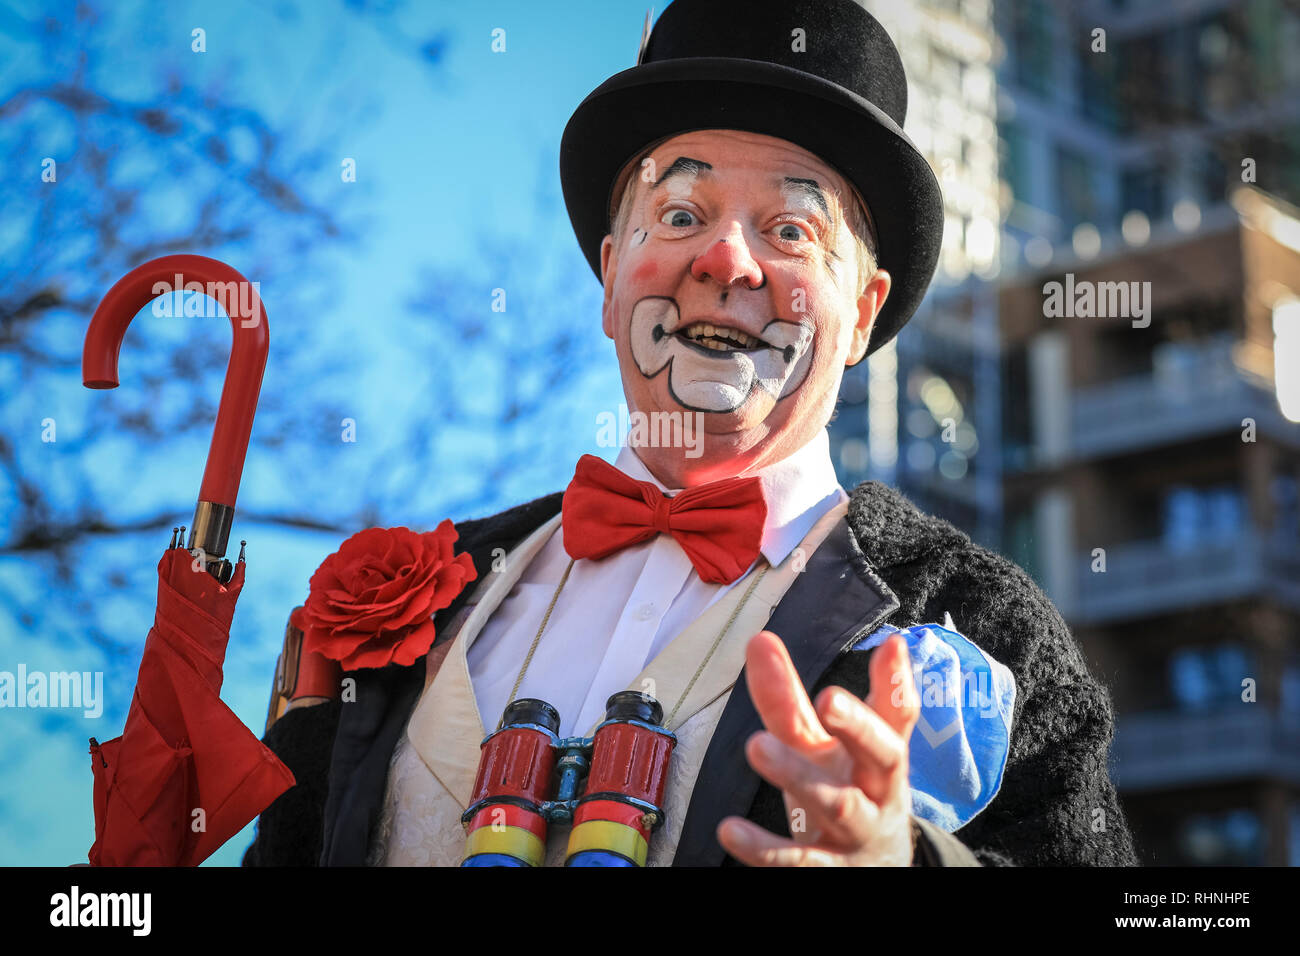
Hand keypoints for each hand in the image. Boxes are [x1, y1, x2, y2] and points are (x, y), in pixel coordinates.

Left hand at [716, 629, 919, 865]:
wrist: (872, 870)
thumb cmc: (844, 793)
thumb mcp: (819, 748)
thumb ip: (788, 698)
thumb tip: (759, 637)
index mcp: (880, 755)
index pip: (895, 716)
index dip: (895, 685)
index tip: (889, 644)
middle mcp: (878, 792)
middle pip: (882, 756)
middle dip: (858, 726)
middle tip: (827, 697)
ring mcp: (858, 834)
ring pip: (837, 804)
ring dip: (798, 775)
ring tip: (757, 745)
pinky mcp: (829, 870)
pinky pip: (799, 861)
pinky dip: (765, 849)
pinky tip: (730, 830)